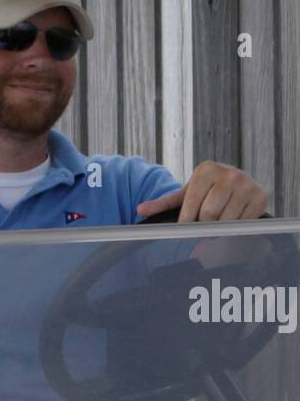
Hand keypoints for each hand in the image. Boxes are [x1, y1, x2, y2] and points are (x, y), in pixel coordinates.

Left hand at [137, 162, 267, 222]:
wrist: (236, 184)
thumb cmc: (206, 192)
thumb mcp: (186, 194)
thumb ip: (163, 203)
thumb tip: (140, 210)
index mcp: (206, 170)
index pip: (191, 205)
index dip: (186, 222)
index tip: (186, 228)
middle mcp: (229, 173)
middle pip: (209, 214)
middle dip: (203, 226)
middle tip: (202, 229)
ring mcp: (247, 184)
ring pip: (226, 221)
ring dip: (218, 230)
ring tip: (215, 228)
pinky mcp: (260, 197)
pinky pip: (243, 223)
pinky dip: (234, 229)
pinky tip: (230, 224)